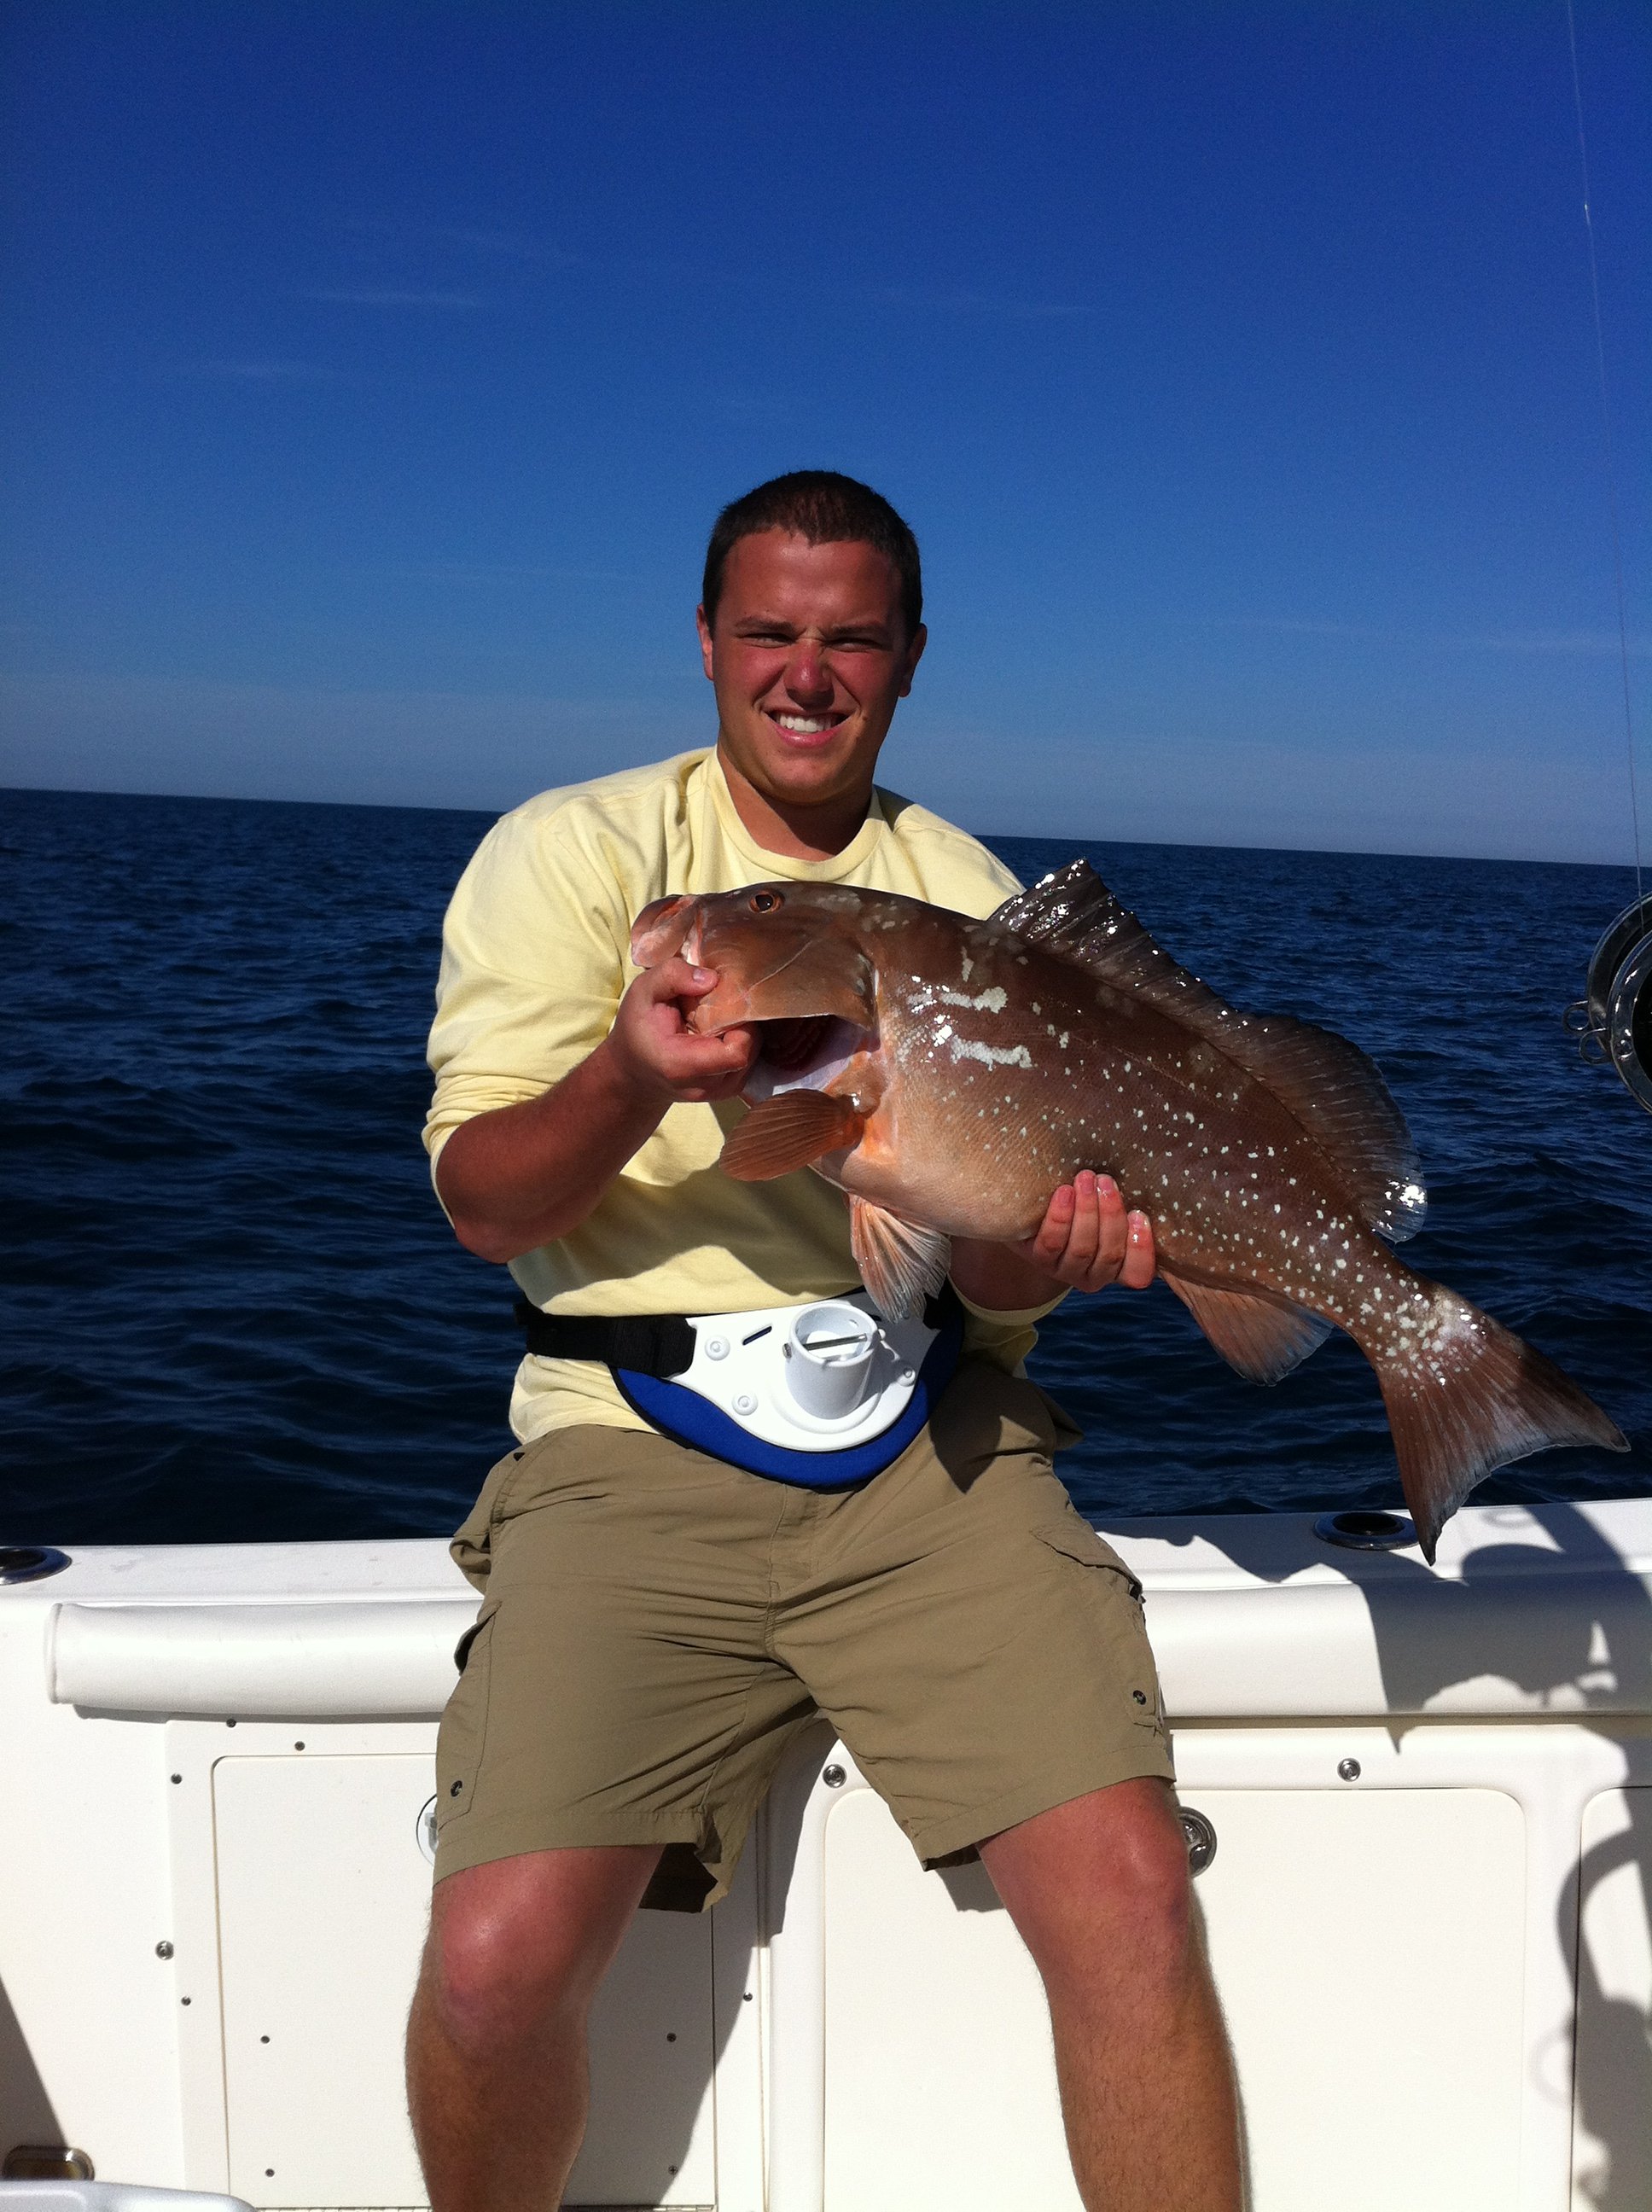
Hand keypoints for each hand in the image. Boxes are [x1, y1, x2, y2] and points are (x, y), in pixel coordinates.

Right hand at [602, 957, 756, 1104]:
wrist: (633, 1070)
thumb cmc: (637, 1028)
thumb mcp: (643, 991)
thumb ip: (672, 976)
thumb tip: (712, 979)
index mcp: (680, 1065)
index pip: (736, 1052)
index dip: (741, 1024)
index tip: (727, 1004)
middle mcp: (702, 1087)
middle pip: (749, 1053)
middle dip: (744, 1025)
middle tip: (724, 1007)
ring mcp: (717, 1093)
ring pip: (754, 1059)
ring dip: (744, 1034)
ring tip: (719, 1021)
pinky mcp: (727, 1091)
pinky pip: (750, 1065)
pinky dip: (742, 1045)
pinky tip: (722, 1034)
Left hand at [1012, 1170, 1154, 1292]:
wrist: (1039, 1216)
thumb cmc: (1085, 1209)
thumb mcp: (1107, 1210)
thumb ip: (1123, 1205)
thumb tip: (1137, 1181)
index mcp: (1120, 1269)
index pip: (1138, 1273)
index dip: (1141, 1249)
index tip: (1139, 1215)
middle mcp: (1095, 1276)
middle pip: (1109, 1255)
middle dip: (1110, 1215)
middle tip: (1106, 1182)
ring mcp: (1066, 1271)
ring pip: (1082, 1248)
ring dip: (1086, 1211)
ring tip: (1085, 1180)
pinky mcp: (1040, 1260)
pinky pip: (1052, 1243)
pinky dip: (1060, 1217)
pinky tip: (1064, 1192)